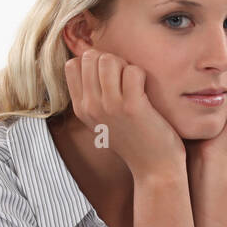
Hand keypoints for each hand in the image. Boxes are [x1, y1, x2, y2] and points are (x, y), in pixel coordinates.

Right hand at [65, 50, 186, 177]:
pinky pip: (133, 71)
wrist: (154, 169)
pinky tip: (145, 92)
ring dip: (125, 66)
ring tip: (134, 85)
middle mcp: (90, 107)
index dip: (93, 62)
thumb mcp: (102, 121)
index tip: (109, 77)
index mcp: (81, 108)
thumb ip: (92, 95)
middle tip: (125, 80)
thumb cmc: (133, 141)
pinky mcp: (132, 107)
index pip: (72, 65)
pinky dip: (142, 75)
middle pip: (91, 57)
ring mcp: (110, 107)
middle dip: (111, 61)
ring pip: (109, 60)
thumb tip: (89, 59)